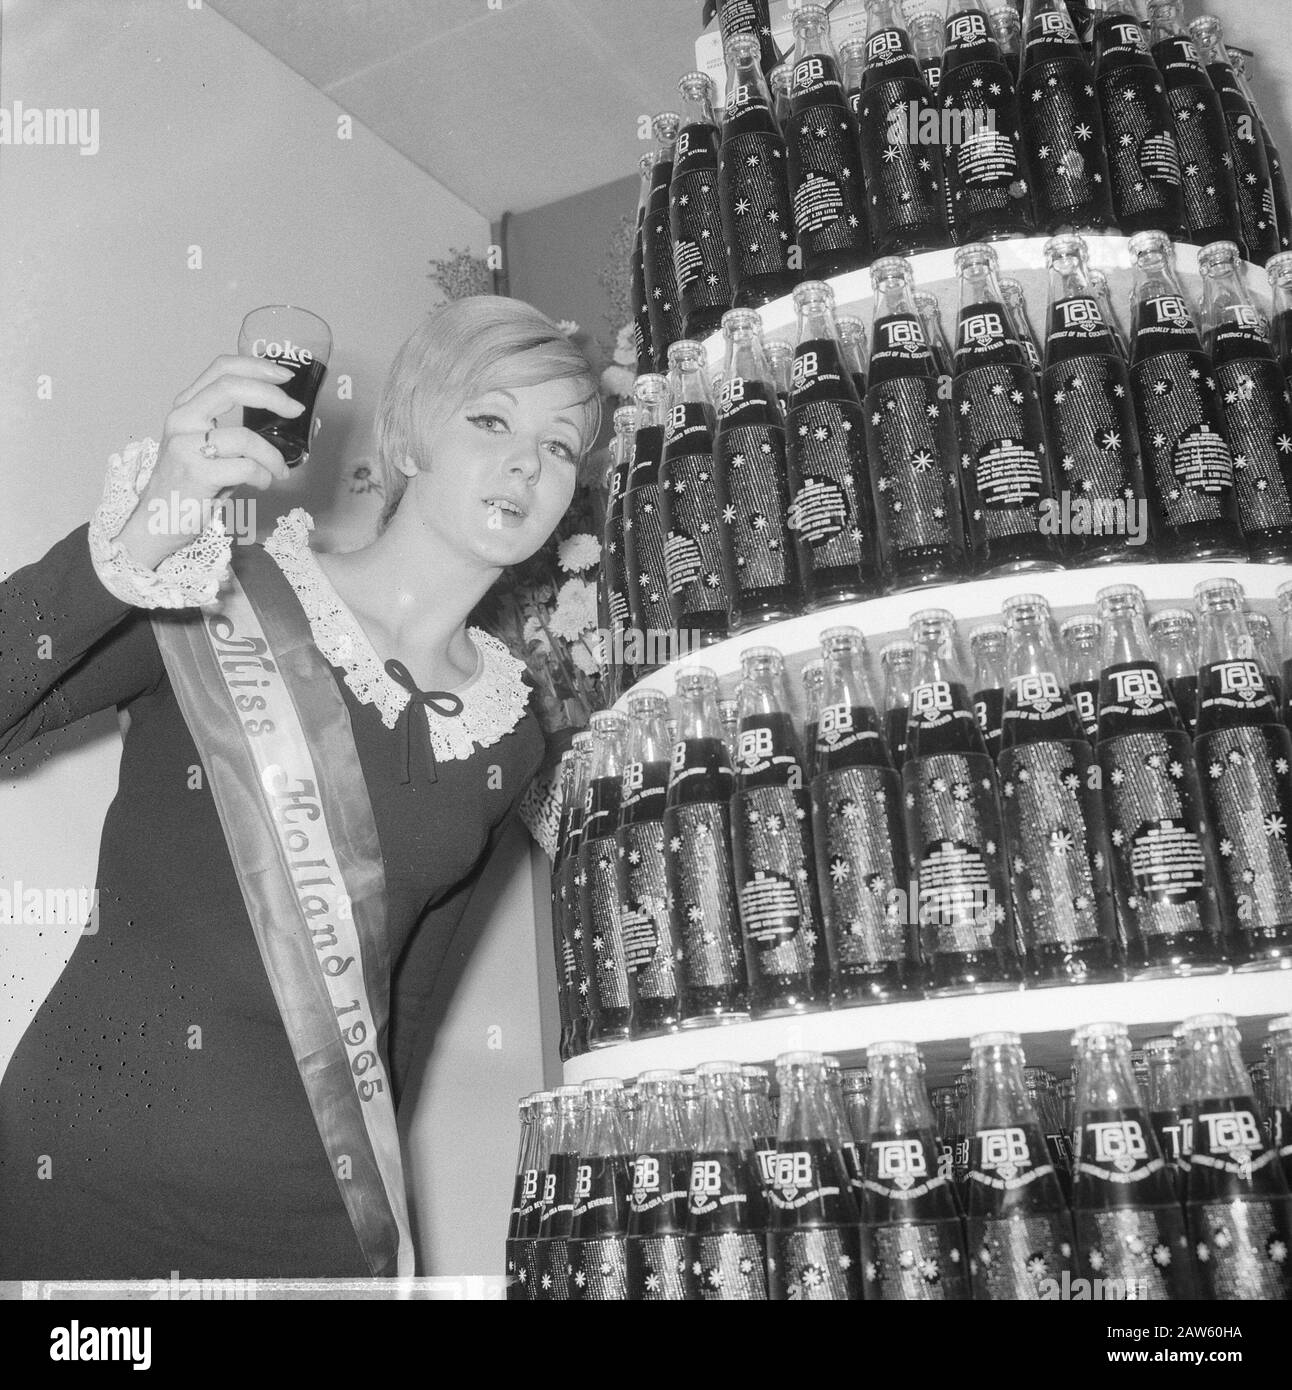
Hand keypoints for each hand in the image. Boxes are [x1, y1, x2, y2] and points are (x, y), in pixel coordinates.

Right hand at [115, 355, 301, 569]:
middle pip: (230, 387)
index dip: (256, 366)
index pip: (220, 368)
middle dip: (271, 395)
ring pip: (246, 436)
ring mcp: (185, 446)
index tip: (285, 375)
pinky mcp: (196, 474)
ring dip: (273, 456)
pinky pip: (246, 467)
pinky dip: (263, 476)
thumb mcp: (208, 446)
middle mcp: (182, 420)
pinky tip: (262, 483)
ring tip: (279, 471)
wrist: (159, 520)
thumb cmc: (192, 484)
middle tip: (296, 410)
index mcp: (186, 407)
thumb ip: (231, 427)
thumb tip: (279, 417)